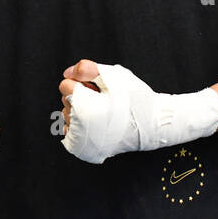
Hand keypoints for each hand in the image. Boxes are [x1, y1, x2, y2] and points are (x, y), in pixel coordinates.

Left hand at [58, 60, 217, 164]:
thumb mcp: (115, 76)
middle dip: (80, 94)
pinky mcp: (84, 149)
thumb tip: (68, 73)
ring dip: (80, 109)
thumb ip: (87, 69)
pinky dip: (79, 124)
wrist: (152, 126)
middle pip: (65, 99)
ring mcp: (81, 141)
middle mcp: (79, 128)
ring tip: (103, 110)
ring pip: (67, 114)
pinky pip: (70, 130)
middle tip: (104, 98)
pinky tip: (96, 121)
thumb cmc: (135, 98)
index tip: (98, 87)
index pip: (65, 85)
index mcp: (84, 108)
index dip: (83, 82)